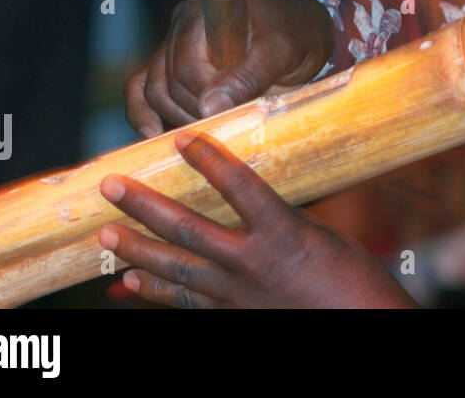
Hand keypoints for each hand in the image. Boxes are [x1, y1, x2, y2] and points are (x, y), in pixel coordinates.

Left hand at [98, 132, 416, 308]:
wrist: (359, 327)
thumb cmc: (354, 280)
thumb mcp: (325, 235)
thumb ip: (288, 217)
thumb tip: (264, 195)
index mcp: (283, 233)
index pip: (238, 186)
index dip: (208, 159)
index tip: (181, 138)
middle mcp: (252, 264)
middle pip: (187, 229)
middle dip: (144, 206)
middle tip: (110, 186)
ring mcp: (236, 294)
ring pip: (175, 269)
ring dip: (136, 251)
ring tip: (105, 234)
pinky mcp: (231, 316)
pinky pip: (182, 303)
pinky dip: (152, 293)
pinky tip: (127, 285)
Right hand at [125, 0, 335, 136]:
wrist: (302, 32)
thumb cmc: (297, 37)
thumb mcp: (281, 54)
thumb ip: (248, 77)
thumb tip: (209, 107)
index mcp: (207, 10)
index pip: (188, 64)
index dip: (204, 95)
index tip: (226, 114)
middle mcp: (182, 22)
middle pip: (168, 82)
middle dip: (195, 110)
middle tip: (226, 127)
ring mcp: (173, 42)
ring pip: (153, 89)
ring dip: (178, 116)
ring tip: (210, 131)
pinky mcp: (169, 63)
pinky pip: (140, 88)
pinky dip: (143, 113)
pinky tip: (155, 134)